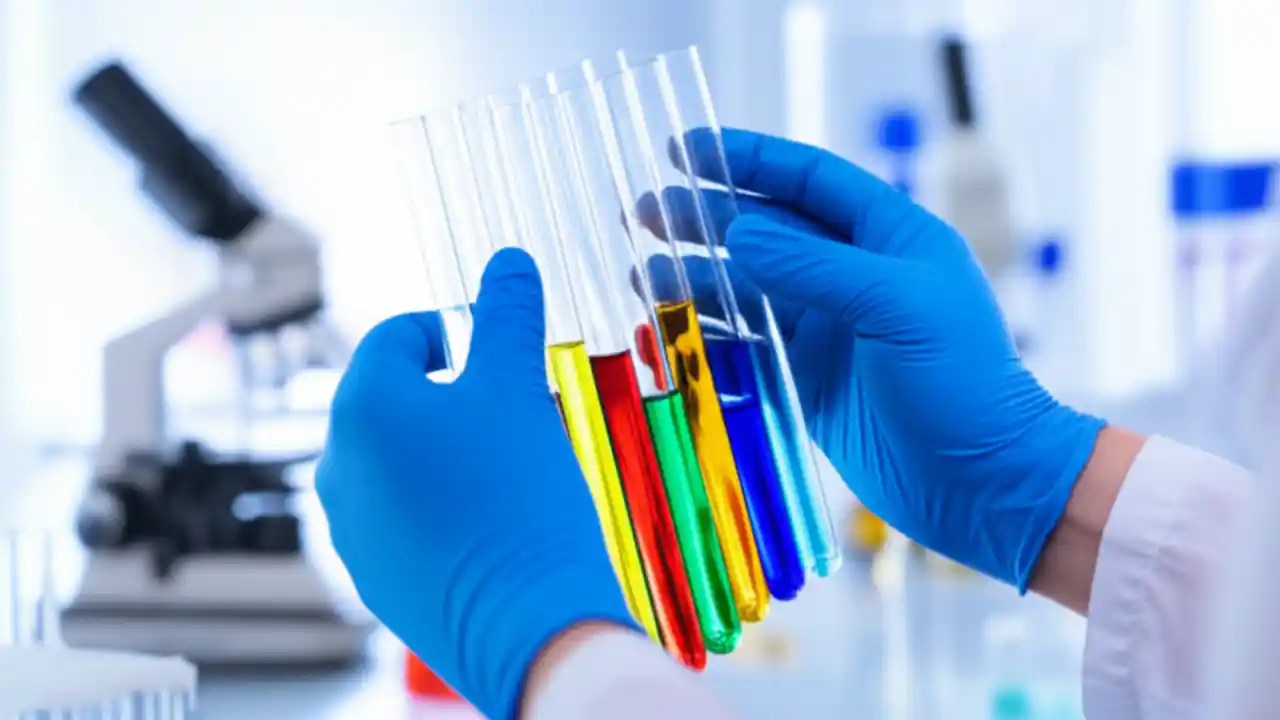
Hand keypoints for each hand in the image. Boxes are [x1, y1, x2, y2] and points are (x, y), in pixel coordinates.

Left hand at [317, 248, 636, 718]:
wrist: (526, 622)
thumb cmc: (516, 497)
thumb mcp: (518, 388)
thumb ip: (507, 315)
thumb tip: (509, 261)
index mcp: (364, 405)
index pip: (397, 336)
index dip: (451, 332)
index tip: (494, 354)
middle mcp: (338, 463)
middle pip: (393, 399)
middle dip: (448, 395)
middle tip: (507, 414)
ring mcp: (350, 526)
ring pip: (395, 461)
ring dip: (441, 452)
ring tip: (501, 471)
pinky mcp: (372, 576)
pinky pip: (399, 516)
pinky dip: (436, 505)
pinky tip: (486, 521)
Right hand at [646, 128, 1104, 589]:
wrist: (985, 484)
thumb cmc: (964, 385)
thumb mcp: (897, 308)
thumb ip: (816, 268)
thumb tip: (738, 233)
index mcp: (890, 239)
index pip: (810, 181)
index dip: (748, 159)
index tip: (683, 149)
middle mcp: (855, 278)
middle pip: (767, 233)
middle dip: (705, 220)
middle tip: (644, 213)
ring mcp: (829, 331)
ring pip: (747, 293)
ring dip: (696, 282)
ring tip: (643, 273)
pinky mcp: (808, 382)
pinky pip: (745, 351)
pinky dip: (705, 342)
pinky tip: (664, 336)